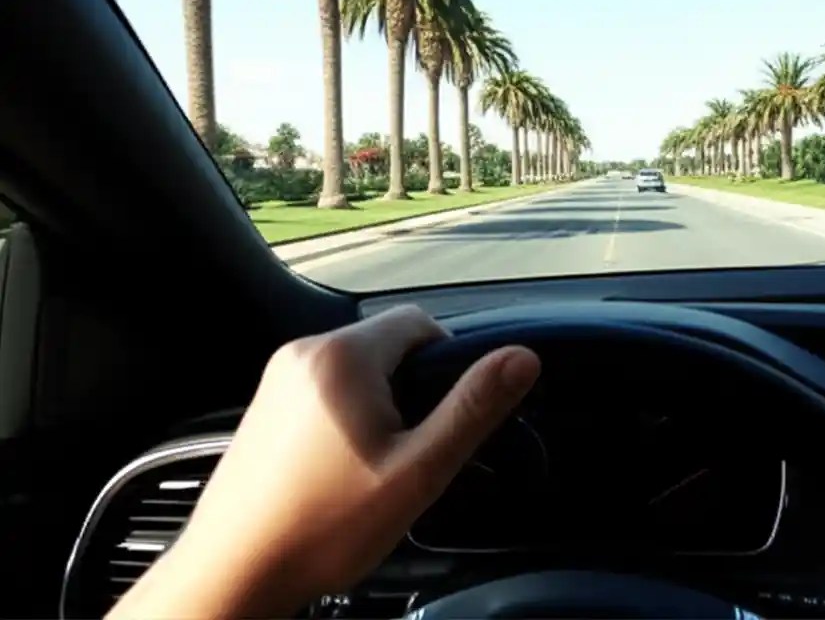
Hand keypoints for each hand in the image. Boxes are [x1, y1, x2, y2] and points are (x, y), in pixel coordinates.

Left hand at [108, 305, 539, 618]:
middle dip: (413, 388)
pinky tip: (342, 470)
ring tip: (377, 466)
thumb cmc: (324, 527)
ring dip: (381, 404)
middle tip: (414, 450)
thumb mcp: (417, 471)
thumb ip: (473, 408)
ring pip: (357, 370)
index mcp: (344, 356)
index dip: (449, 362)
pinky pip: (325, 390)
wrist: (234, 570)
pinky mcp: (263, 407)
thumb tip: (522, 358)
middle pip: (387, 345)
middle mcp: (305, 353)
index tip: (447, 416)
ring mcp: (277, 379)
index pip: (421, 322)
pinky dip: (347, 417)